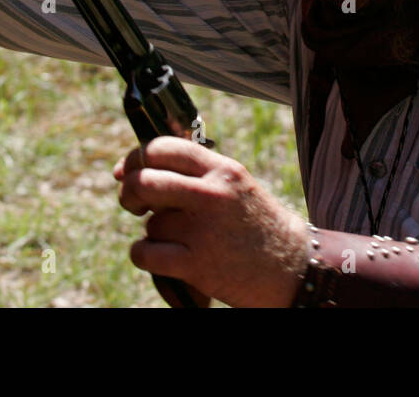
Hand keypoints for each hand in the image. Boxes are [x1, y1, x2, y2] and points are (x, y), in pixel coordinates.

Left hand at [114, 137, 308, 307]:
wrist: (293, 270)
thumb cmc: (258, 227)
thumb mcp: (236, 186)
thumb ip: (198, 175)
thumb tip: (143, 169)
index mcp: (222, 170)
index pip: (165, 148)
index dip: (136, 157)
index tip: (125, 170)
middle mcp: (212, 194)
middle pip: (145, 180)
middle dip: (129, 192)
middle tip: (132, 204)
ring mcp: (204, 230)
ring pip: (150, 223)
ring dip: (153, 233)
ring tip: (179, 242)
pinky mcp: (197, 264)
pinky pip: (145, 252)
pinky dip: (143, 255)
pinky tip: (158, 258)